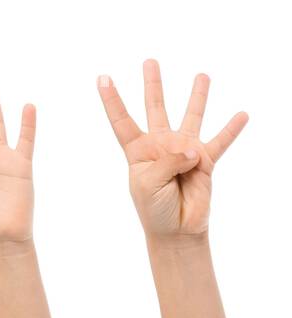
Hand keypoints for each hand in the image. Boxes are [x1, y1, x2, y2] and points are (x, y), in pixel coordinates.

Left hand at [98, 59, 247, 236]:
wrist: (175, 229)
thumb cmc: (153, 208)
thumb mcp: (149, 184)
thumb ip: (169, 162)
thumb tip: (193, 148)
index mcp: (138, 150)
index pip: (122, 120)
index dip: (112, 100)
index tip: (102, 77)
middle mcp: (161, 145)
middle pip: (155, 108)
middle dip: (153, 84)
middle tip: (150, 61)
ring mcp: (184, 150)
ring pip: (191, 117)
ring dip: (197, 96)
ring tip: (202, 75)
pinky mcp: (206, 161)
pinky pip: (221, 141)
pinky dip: (232, 129)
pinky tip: (242, 114)